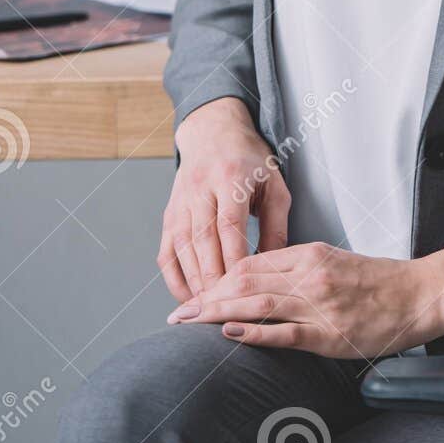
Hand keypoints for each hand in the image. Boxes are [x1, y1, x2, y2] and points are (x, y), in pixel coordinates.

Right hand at [158, 97, 290, 304]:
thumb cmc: (251, 161)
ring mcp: (181, 202)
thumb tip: (277, 267)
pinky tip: (188, 297)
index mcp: (230, 177)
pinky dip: (174, 278)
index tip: (246, 289)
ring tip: (209, 310)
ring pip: (182, 248)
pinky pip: (166, 251)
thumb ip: (277, 224)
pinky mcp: (169, 214)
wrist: (213, 132)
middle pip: (203, 241)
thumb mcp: (274, 183)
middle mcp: (200, 189)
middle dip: (214, 278)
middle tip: (227, 310)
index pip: (229, 225)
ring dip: (194, 282)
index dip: (235, 260)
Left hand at [165, 239, 443, 358]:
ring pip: (257, 304)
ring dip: (217, 314)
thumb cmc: (379, 281)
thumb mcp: (334, 261)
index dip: (218, 278)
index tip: (196, 291)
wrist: (418, 294)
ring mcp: (318, 304)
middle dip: (206, 297)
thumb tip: (260, 282)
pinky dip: (253, 334)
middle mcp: (309, 275)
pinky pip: (284, 333)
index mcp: (309, 254)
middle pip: (245, 282)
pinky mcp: (328, 333)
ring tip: (189, 322)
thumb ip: (298, 268)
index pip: (251, 263)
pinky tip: (229, 335)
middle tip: (178, 312)